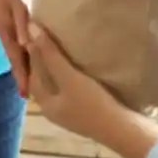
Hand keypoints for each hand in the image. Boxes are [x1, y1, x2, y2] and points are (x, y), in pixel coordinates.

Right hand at [0, 0, 32, 95]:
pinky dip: (16, 63)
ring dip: (18, 70)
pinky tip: (23, 79)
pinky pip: (9, 47)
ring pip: (10, 49)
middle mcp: (2, 14)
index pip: (15, 11)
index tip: (27, 44)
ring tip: (26, 93)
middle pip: (12, 42)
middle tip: (26, 89)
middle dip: (20, 64)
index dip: (21, 25)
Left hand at [27, 22, 157, 157]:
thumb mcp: (69, 77)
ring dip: (58, 61)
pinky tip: (78, 58)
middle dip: (44, 54)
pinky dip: (70, 69)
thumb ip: (50, 54)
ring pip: (58, 79)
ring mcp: (71, 108)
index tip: (35, 27)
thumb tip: (30, 29)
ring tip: (62, 39)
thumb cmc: (93, 105)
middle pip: (44, 76)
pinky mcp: (86, 107)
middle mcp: (54, 107)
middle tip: (47, 29)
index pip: (31, 71)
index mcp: (45, 103)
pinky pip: (71, 83)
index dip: (32, 49)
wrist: (126, 131)